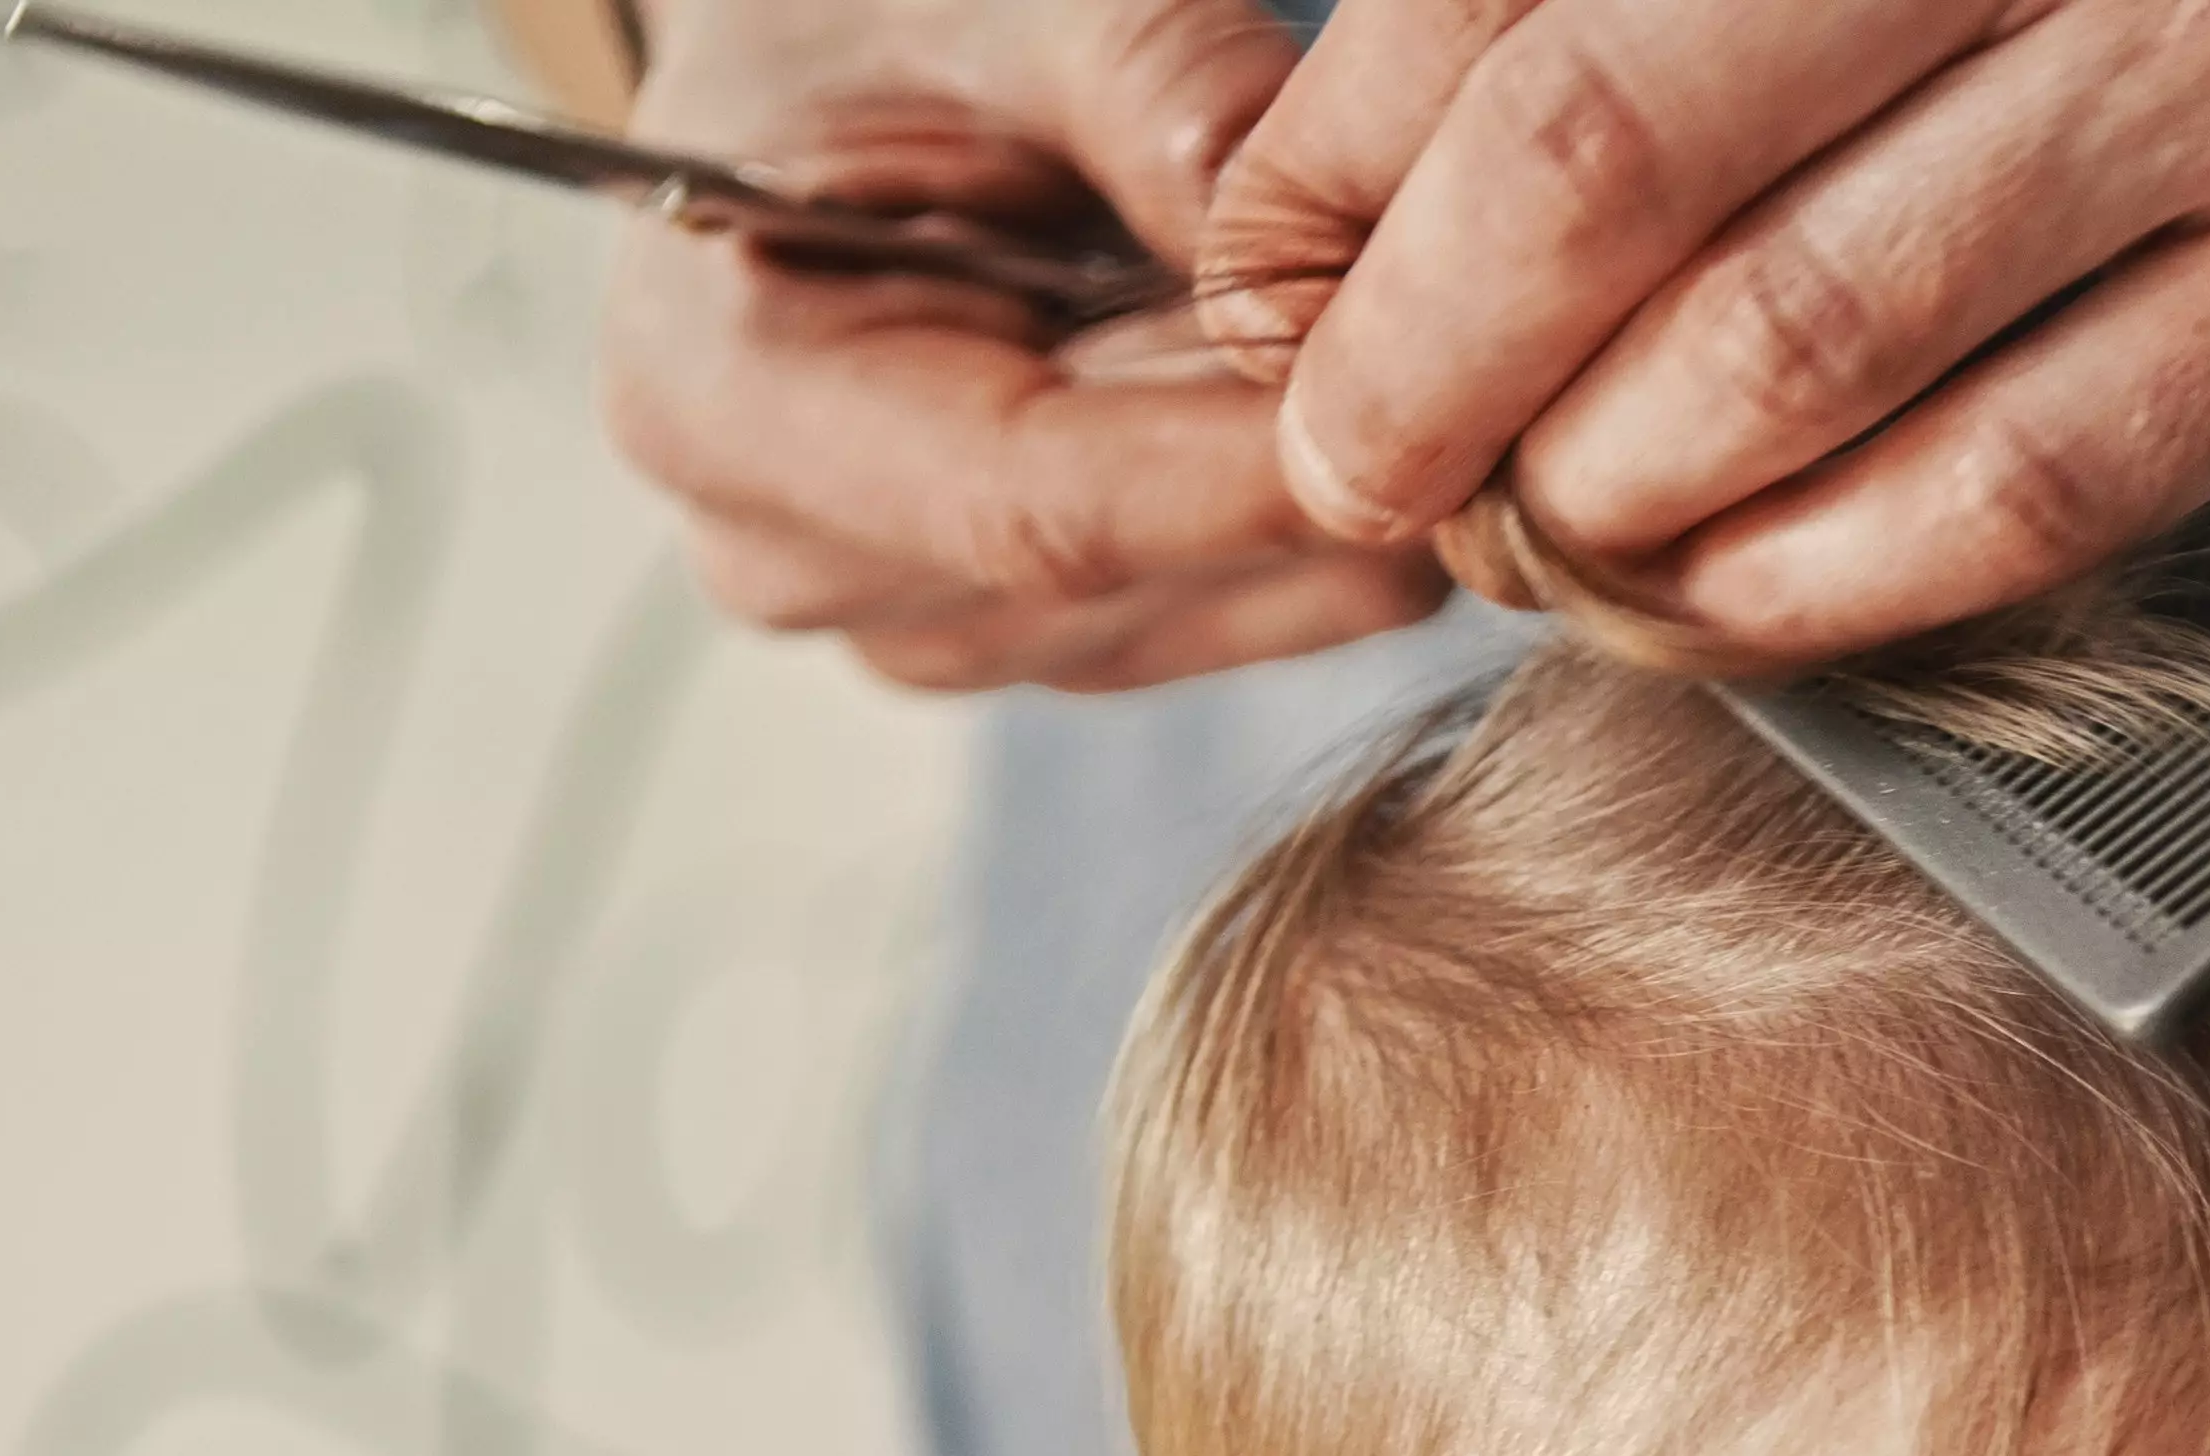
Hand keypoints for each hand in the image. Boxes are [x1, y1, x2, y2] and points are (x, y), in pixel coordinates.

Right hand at [600, 0, 1449, 691]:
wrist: (809, 78)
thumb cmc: (870, 6)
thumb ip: (1154, 90)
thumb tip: (1316, 246)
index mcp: (727, 395)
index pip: (1043, 507)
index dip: (1262, 471)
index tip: (1448, 406)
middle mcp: (794, 554)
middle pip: (1134, 578)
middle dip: (1316, 470)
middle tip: (1482, 353)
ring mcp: (909, 623)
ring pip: (1205, 615)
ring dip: (1326, 495)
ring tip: (1394, 343)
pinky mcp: (1014, 638)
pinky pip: (1219, 617)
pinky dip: (1309, 521)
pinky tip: (1347, 401)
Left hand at [1191, 0, 2209, 666]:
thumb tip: (1471, 77)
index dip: (1365, 132)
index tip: (1273, 252)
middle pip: (1635, 142)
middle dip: (1427, 339)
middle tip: (1331, 454)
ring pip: (1823, 346)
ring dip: (1616, 485)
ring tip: (1518, 542)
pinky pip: (2047, 480)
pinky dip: (1844, 573)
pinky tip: (1731, 608)